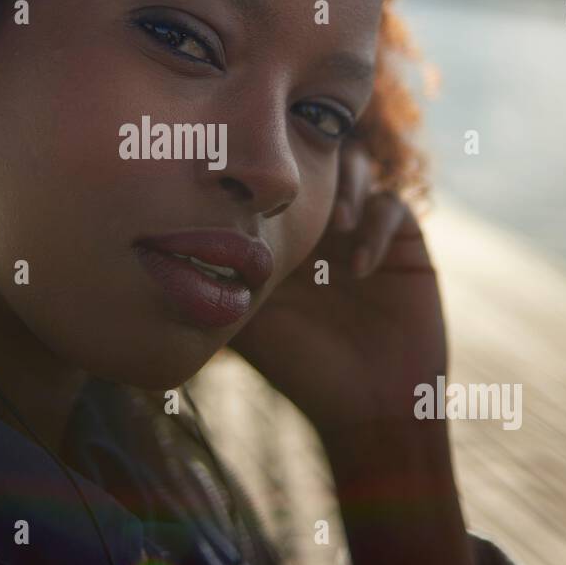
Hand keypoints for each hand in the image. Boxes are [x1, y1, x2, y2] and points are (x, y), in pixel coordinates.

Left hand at [228, 139, 447, 437]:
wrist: (367, 407)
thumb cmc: (301, 367)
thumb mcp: (248, 322)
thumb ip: (216, 284)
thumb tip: (162, 256)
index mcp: (284, 231)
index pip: (269, 177)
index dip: (258, 170)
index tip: (241, 180)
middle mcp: (322, 220)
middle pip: (313, 158)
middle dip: (303, 161)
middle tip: (291, 187)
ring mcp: (362, 226)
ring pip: (354, 167)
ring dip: (343, 186)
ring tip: (334, 225)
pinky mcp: (403, 242)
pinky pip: (391, 208)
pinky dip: (374, 228)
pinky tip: (358, 269)